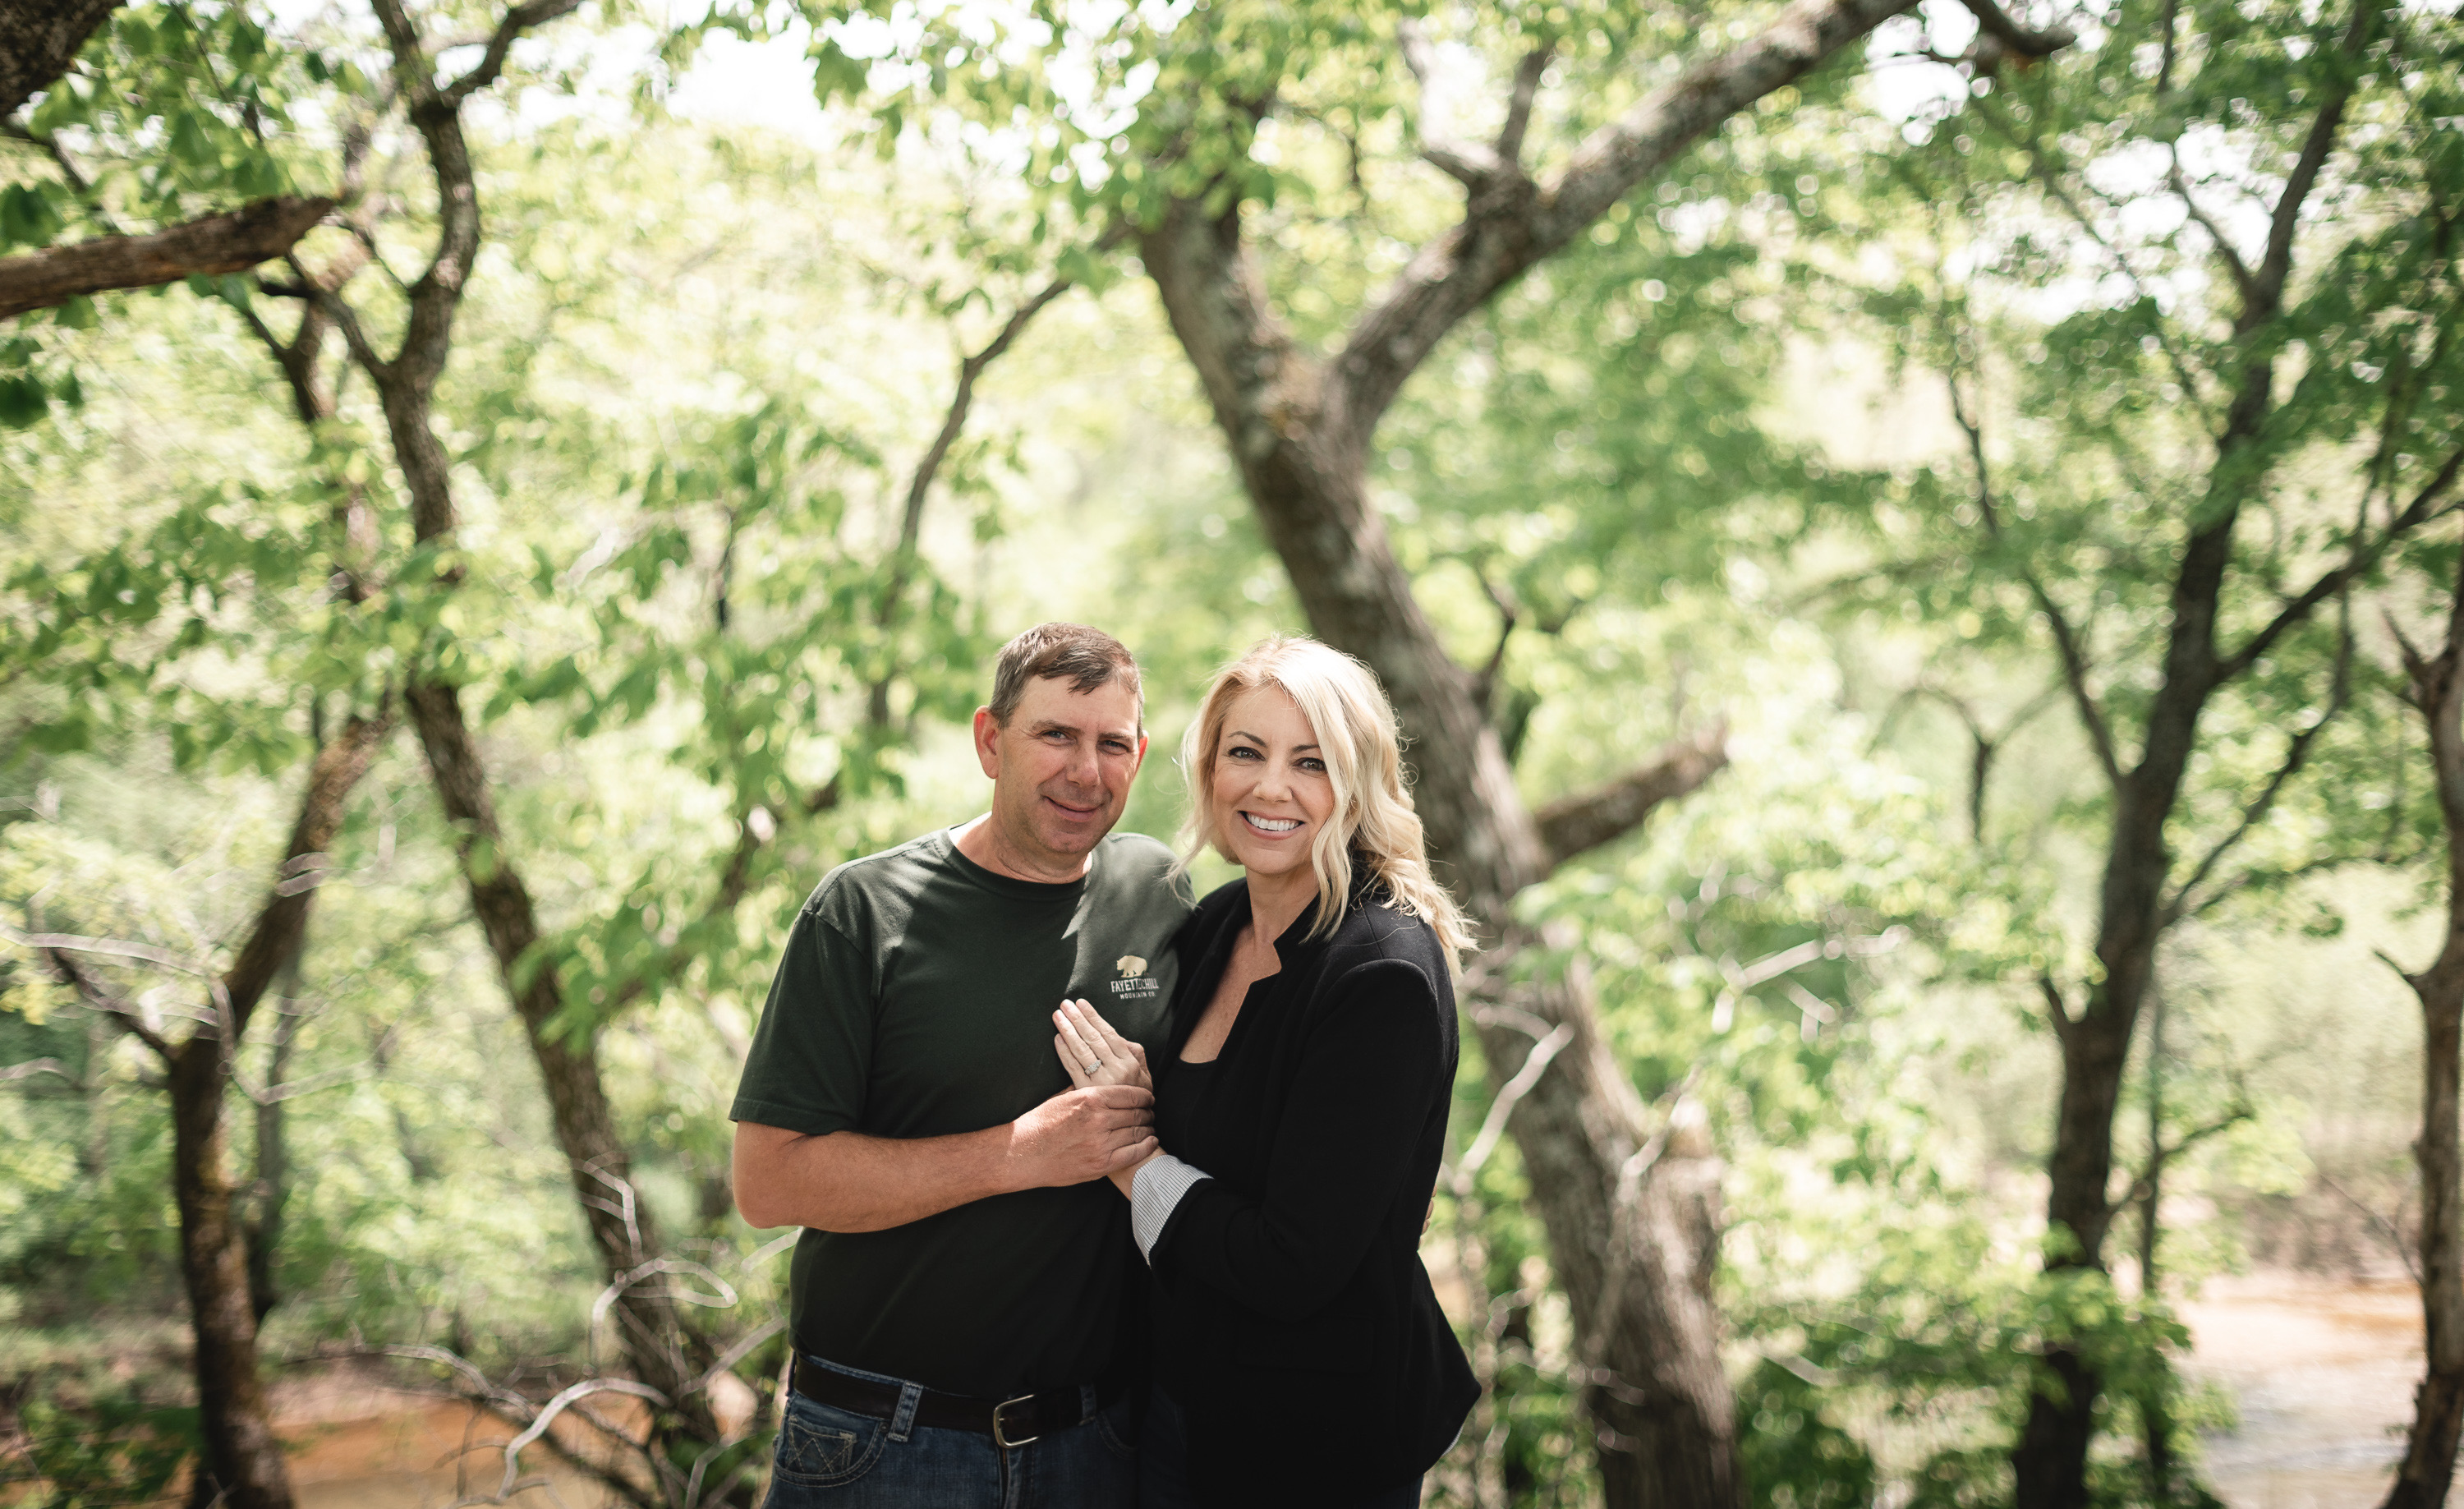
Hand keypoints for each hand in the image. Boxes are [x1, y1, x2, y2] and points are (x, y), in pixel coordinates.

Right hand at [1006, 1082, 1154, 1188]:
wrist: (1024, 1153)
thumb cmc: (1041, 1123)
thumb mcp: (1064, 1096)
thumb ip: (1087, 1090)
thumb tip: (1102, 1082)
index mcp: (1091, 1098)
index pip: (1130, 1095)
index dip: (1144, 1096)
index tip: (1148, 1098)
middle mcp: (1099, 1120)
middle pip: (1136, 1114)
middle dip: (1147, 1113)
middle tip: (1150, 1112)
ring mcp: (1101, 1144)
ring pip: (1137, 1133)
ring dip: (1147, 1129)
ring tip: (1149, 1127)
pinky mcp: (1100, 1165)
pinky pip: (1133, 1154)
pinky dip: (1146, 1147)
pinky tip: (1150, 1141)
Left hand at [1054, 998, 1151, 1092]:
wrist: (1131, 1127)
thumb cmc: (1136, 1097)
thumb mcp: (1144, 1074)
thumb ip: (1134, 1053)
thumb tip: (1119, 1038)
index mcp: (1130, 1062)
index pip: (1108, 1033)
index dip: (1093, 1017)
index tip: (1082, 1003)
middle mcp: (1116, 1069)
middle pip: (1093, 1038)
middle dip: (1077, 1019)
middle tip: (1065, 1004)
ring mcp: (1101, 1081)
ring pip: (1082, 1050)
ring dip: (1068, 1030)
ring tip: (1058, 1017)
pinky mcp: (1087, 1092)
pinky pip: (1073, 1067)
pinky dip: (1064, 1052)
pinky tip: (1058, 1039)